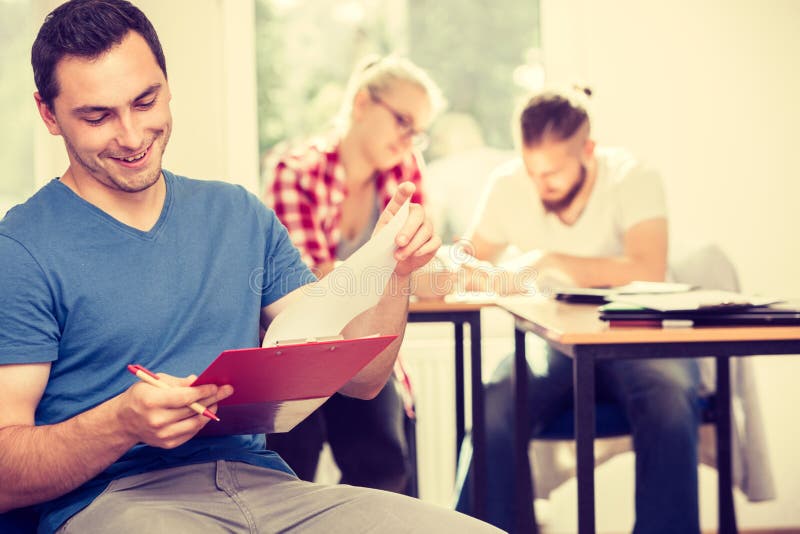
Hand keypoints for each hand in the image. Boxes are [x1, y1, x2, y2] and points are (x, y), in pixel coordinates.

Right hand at [118, 374, 233, 448]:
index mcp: (152, 402)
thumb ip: (178, 383)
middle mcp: (157, 420)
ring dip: (209, 412)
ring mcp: (162, 435)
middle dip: (212, 399)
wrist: (124, 421)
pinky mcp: (167, 444)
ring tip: (216, 402)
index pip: (184, 397)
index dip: (203, 391)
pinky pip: (191, 432)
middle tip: (226, 391)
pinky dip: (200, 422)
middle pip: (193, 410)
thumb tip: (198, 381)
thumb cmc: (141, 397)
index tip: (216, 386)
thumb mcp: (154, 383)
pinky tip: (205, 413)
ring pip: (195, 423)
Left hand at [374, 182, 440, 276]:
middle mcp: (415, 215)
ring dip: (412, 244)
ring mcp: (427, 226)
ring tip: (398, 256)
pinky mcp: (434, 241)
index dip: (405, 191)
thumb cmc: (385, 248)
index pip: (401, 196)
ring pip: (426, 230)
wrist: (393, 264)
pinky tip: (414, 255)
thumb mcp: (380, 239)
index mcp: (398, 210)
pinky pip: (435, 241)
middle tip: (398, 242)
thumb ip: (387, 234)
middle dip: (408, 229)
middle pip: (418, 214)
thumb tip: (399, 238)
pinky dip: (424, 249)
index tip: (408, 186)